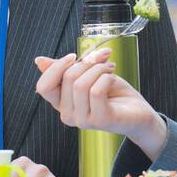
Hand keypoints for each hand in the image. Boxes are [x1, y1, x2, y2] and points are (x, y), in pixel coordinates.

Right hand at [35, 49, 161, 143]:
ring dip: (99, 69)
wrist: (138, 111)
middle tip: (103, 59)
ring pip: (81, 84)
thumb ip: (65, 69)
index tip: (75, 55)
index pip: (43, 86)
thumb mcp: (87, 75)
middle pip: (67, 78)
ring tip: (110, 69)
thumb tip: (38, 60)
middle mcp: (68, 115)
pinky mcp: (100, 121)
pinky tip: (112, 80)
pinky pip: (96, 91)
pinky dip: (106, 78)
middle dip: (87, 61)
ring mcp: (83, 120)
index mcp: (61, 103)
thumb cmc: (113, 93)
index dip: (56, 67)